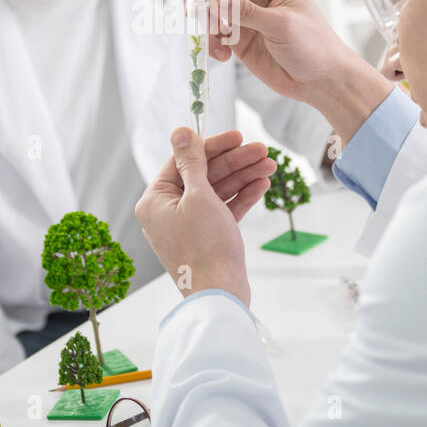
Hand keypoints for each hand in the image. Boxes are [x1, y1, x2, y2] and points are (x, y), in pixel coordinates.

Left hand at [135, 128, 275, 305]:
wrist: (220, 294)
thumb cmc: (204, 248)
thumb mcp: (198, 197)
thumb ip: (192, 162)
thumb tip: (180, 132)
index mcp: (155, 201)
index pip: (183, 161)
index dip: (212, 146)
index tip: (237, 136)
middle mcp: (168, 212)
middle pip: (203, 175)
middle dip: (235, 161)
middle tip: (262, 150)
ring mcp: (189, 226)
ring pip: (217, 191)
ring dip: (243, 176)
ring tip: (270, 165)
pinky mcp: (207, 237)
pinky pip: (223, 210)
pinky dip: (242, 197)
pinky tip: (262, 184)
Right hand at [183, 0, 392, 140]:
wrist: (322, 80)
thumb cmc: (313, 46)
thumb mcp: (280, 25)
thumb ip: (245, 10)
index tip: (194, 1)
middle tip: (193, 17)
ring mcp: (246, 14)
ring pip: (210, 9)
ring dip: (206, 25)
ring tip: (217, 45)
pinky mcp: (239, 36)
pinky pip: (214, 31)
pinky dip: (211, 42)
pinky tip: (223, 56)